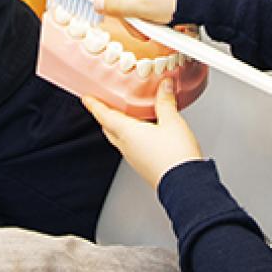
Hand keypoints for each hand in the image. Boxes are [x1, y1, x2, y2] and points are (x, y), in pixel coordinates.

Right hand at [68, 0, 178, 23]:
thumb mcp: (143, 9)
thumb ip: (118, 7)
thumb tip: (98, 4)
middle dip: (127, 18)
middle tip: (142, 27)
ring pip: (133, 5)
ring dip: (142, 20)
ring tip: (159, 26)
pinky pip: (145, 4)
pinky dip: (151, 16)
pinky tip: (164, 21)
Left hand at [83, 79, 202, 188]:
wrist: (185, 184)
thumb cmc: (176, 156)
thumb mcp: (172, 122)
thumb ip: (166, 102)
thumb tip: (164, 86)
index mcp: (128, 133)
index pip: (105, 116)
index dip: (95, 106)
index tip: (86, 99)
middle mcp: (127, 147)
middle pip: (109, 128)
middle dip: (105, 116)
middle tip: (103, 105)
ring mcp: (134, 158)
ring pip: (119, 138)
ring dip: (118, 126)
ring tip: (125, 116)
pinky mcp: (143, 165)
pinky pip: (130, 147)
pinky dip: (130, 136)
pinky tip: (143, 133)